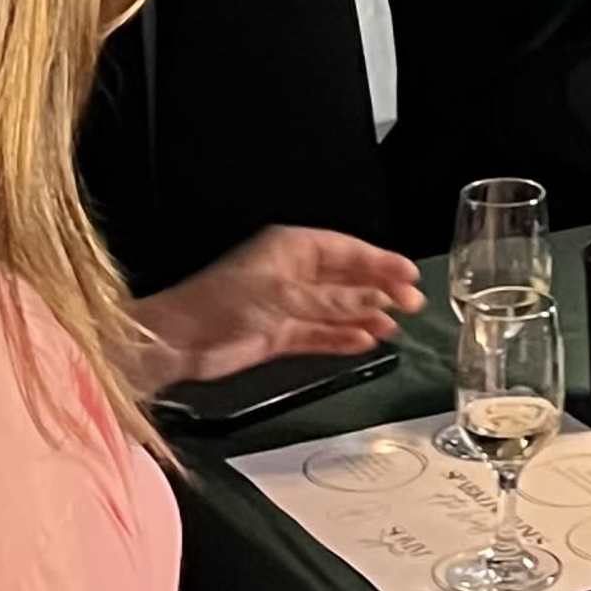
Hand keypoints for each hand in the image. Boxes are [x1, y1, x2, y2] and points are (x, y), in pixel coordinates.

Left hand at [133, 226, 424, 390]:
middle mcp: (292, 273)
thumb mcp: (282, 296)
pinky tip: (366, 342)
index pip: (347, 251)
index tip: (410, 275)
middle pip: (345, 279)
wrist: (177, 342)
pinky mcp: (279, 333)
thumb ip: (332, 302)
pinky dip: (341, 337)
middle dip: (378, 290)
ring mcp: (286, 304)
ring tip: (394, 326)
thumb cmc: (222, 304)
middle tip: (412, 304)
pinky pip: (319, 333)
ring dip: (364, 315)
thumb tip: (378, 301)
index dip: (380, 262)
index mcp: (291, 249)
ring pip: (336, 308)